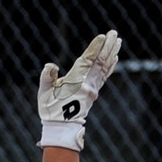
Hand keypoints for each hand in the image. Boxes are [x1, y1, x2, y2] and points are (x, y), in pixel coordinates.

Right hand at [38, 30, 122, 150]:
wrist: (61, 128)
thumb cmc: (50, 109)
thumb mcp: (43, 93)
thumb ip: (47, 77)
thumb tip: (51, 66)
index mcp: (74, 82)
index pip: (87, 61)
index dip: (95, 48)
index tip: (103, 37)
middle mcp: (87, 84)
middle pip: (100, 62)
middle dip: (107, 46)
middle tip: (114, 33)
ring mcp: (92, 89)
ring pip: (105, 67)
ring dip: (112, 53)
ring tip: (117, 40)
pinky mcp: (94, 92)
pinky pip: (105, 76)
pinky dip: (110, 65)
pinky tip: (114, 57)